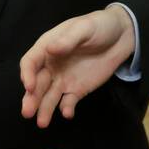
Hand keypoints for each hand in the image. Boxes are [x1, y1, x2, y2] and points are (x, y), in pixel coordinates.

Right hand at [20, 5, 133, 127]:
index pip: (31, 62)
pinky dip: (66, 109)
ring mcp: (63, 79)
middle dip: (31, 98)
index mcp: (48, 47)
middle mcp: (51, 66)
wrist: (121, 36)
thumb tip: (50, 49)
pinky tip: (67, 114)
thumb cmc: (99, 26)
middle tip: (27, 113)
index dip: (27, 74)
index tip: (29, 87)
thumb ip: (68, 40)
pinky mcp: (77, 90)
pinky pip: (68, 102)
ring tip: (42, 123)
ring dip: (44, 109)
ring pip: (49, 96)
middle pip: (36, 83)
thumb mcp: (84, 28)